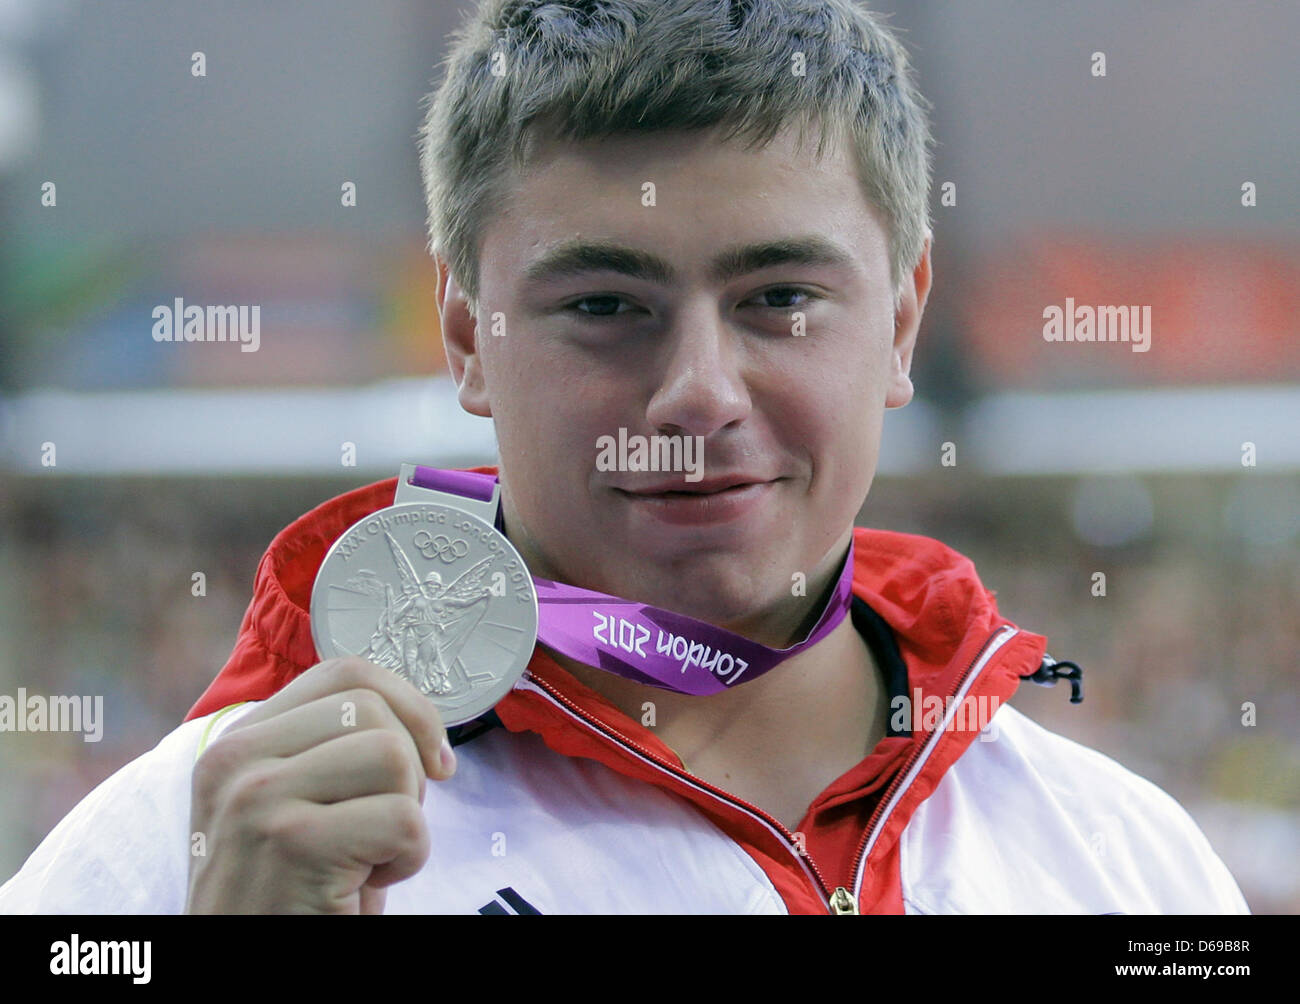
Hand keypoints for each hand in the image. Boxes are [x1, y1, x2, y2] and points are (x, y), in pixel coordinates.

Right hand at [185, 656, 454, 913]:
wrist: (245, 966)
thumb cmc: (289, 893)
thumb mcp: (292, 805)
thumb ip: (329, 748)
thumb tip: (418, 716)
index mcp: (238, 742)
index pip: (345, 673)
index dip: (408, 706)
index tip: (430, 758)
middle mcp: (236, 760)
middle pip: (373, 708)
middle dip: (408, 767)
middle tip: (381, 825)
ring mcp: (258, 798)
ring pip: (392, 755)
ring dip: (406, 814)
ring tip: (366, 855)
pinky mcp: (293, 843)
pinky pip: (404, 819)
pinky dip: (408, 858)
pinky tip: (363, 886)